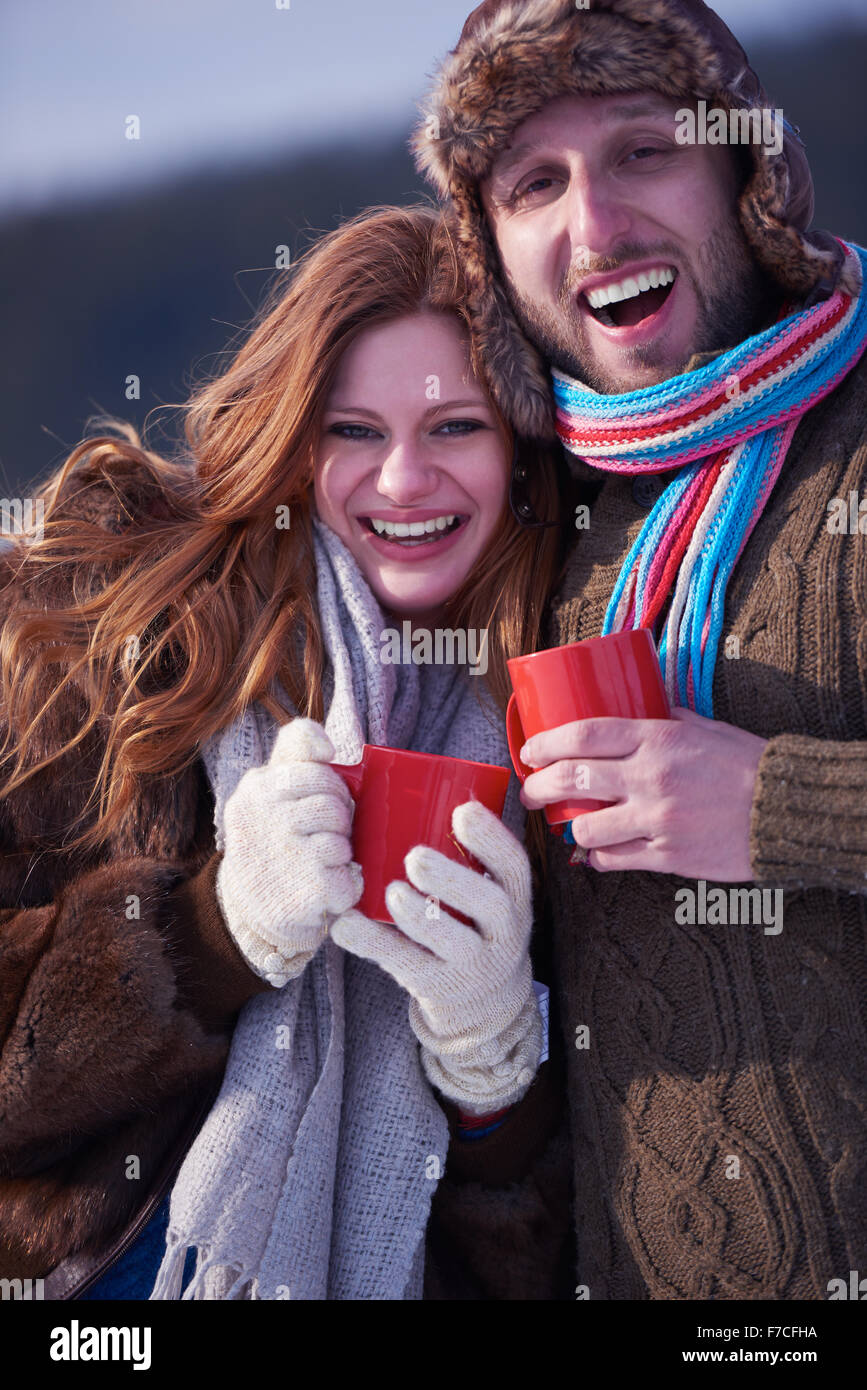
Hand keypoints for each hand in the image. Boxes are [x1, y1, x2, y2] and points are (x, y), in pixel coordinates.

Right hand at [216, 718, 362, 985]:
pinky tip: (325, 890)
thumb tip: (327, 744)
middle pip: (335, 801)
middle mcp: (264, 814)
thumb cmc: (273, 841)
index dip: (331, 784)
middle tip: (322, 839)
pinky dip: (347, 887)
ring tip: (319, 866)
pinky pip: (351, 876)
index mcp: (258, 787)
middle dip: (340, 821)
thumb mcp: (271, 791)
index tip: (325, 801)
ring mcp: (285, 851)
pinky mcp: (308, 890)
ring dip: (341, 854)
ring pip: (343, 838)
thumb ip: (297, 753)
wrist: (247, 914)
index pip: (314, 763)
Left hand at [330, 799, 542, 1114]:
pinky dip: (372, 944)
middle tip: (416, 857)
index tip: (462, 811)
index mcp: (514, 895)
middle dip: (453, 880)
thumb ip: (463, 853)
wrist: (484, 998)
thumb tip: (404, 785)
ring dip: (419, 915)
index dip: (492, 838)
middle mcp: (503, 932)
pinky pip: (405, 965)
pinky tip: (345, 924)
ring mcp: (472, 965)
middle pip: (489, 905)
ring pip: (452, 942)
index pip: (514, 865)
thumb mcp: (486, 889)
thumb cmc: (472, 919)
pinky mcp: (437, 986)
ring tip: (393, 892)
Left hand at [518, 706, 767, 880]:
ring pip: (586, 828)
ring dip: (570, 828)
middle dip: (538, 787)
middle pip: (572, 779)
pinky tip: (596, 852)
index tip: (530, 750)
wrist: (787, 809)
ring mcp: (657, 819)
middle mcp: (651, 777)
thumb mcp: (705, 726)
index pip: (584, 734)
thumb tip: (640, 703)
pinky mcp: (668, 855)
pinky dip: (598, 857)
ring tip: (568, 825)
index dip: (546, 742)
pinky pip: (615, 860)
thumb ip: (667, 717)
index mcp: (658, 738)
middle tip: (530, 792)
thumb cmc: (748, 764)